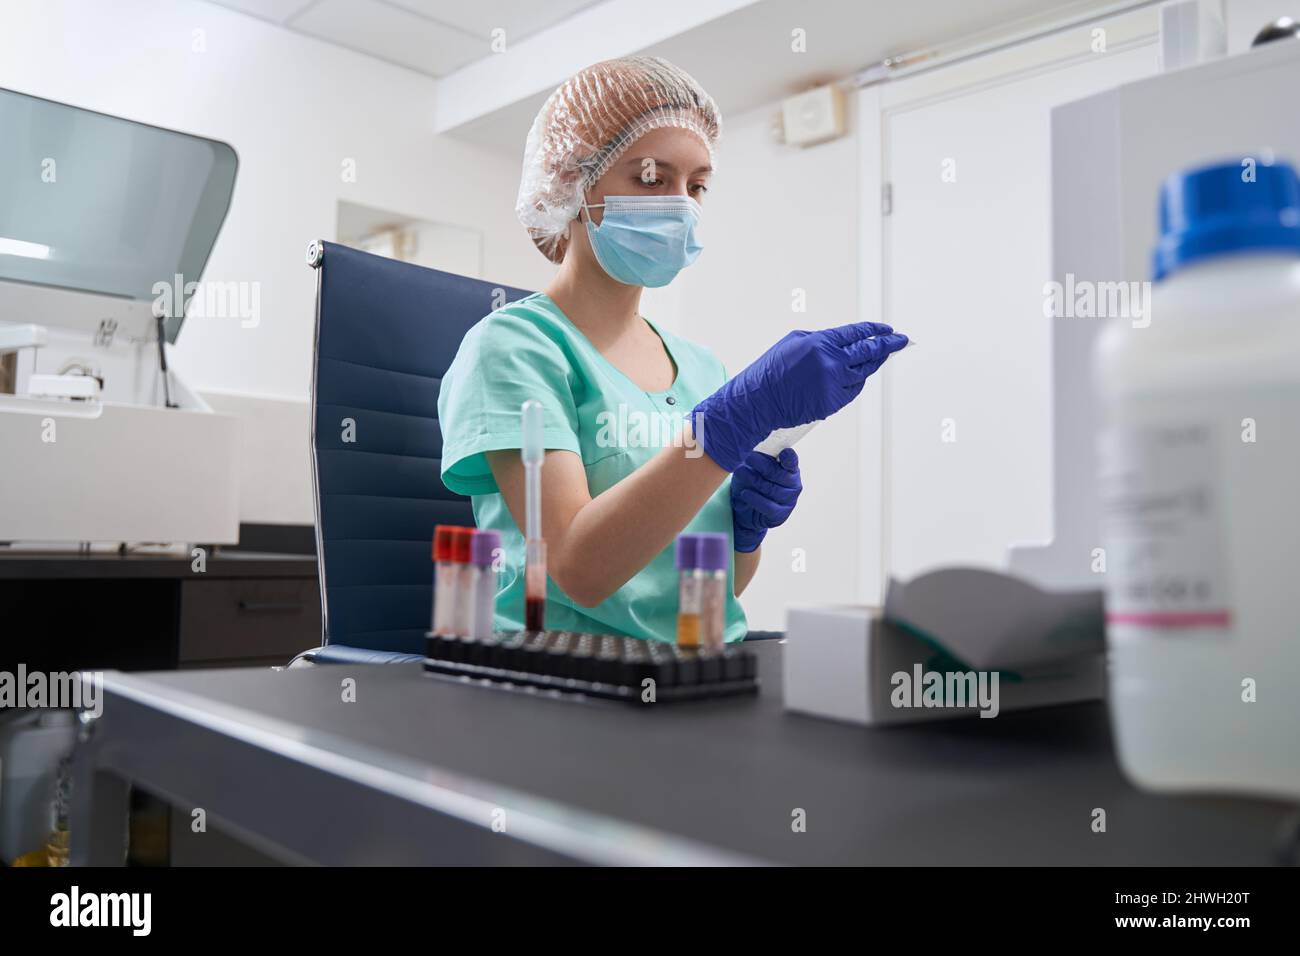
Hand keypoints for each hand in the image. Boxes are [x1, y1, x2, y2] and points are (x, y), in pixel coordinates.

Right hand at [692, 322, 907, 471]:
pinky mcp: (832, 403)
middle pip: (869, 351)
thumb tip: (845, 342)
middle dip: (888, 345)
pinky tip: (858, 378)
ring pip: (864, 373)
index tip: (889, 330)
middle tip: (902, 341)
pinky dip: (856, 383)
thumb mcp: (794, 343)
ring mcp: (833, 384)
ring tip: (883, 357)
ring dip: (875, 364)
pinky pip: (852, 391)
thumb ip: (821, 341)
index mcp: (820, 343)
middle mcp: (830, 362)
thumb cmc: (771, 371)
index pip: (856, 333)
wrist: (758, 401)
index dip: (875, 330)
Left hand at [731, 448, 801, 552]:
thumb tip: (754, 452)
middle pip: (778, 474)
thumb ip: (761, 460)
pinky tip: (744, 493)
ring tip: (740, 473)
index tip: (783, 452)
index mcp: (791, 470)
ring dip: (754, 480)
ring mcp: (789, 501)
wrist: (748, 511)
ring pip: (772, 490)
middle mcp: (793, 485)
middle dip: (762, 465)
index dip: (789, 458)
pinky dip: (755, 499)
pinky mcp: (780, 514)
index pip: (792, 463)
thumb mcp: (756, 469)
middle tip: (749, 458)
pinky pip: (768, 506)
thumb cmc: (754, 483)